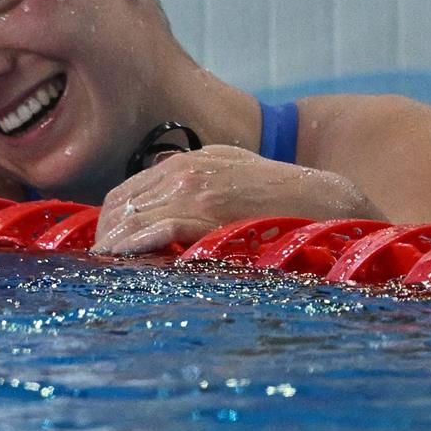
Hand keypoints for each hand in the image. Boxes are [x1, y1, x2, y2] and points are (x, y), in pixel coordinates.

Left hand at [93, 145, 377, 254]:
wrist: (331, 201)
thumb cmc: (286, 198)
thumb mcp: (237, 177)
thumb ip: (199, 188)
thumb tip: (161, 213)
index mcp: (190, 161)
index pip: (128, 192)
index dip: (111, 223)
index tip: (104, 248)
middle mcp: (186, 169)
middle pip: (121, 204)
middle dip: (105, 235)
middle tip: (99, 264)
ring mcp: (197, 187)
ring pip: (133, 216)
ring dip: (114, 244)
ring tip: (105, 269)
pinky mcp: (210, 210)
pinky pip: (158, 227)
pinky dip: (136, 244)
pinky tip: (125, 260)